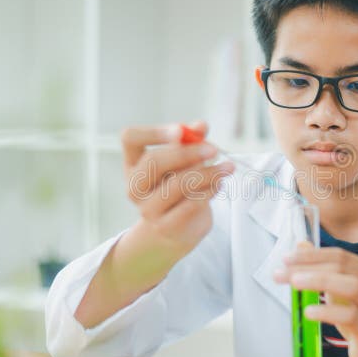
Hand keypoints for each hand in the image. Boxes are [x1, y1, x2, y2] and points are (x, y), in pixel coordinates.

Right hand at [117, 121, 234, 277]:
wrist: (176, 230)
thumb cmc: (178, 188)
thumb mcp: (183, 163)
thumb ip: (191, 142)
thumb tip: (201, 125)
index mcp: (134, 163)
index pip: (130, 138)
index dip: (154, 132)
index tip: (181, 131)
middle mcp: (135, 186)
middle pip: (154, 162)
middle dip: (187, 153)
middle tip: (214, 149)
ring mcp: (148, 209)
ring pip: (177, 184)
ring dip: (207, 173)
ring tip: (227, 168)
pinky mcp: (165, 226)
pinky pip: (190, 204)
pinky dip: (209, 191)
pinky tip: (219, 185)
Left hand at [273, 243, 357, 356]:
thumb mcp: (339, 295)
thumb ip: (323, 269)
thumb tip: (302, 245)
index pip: (339, 256)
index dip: (312, 255)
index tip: (286, 259)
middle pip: (342, 266)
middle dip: (308, 266)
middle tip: (281, 273)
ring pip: (351, 285)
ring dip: (320, 280)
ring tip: (295, 283)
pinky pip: (351, 316)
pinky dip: (328, 311)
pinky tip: (309, 311)